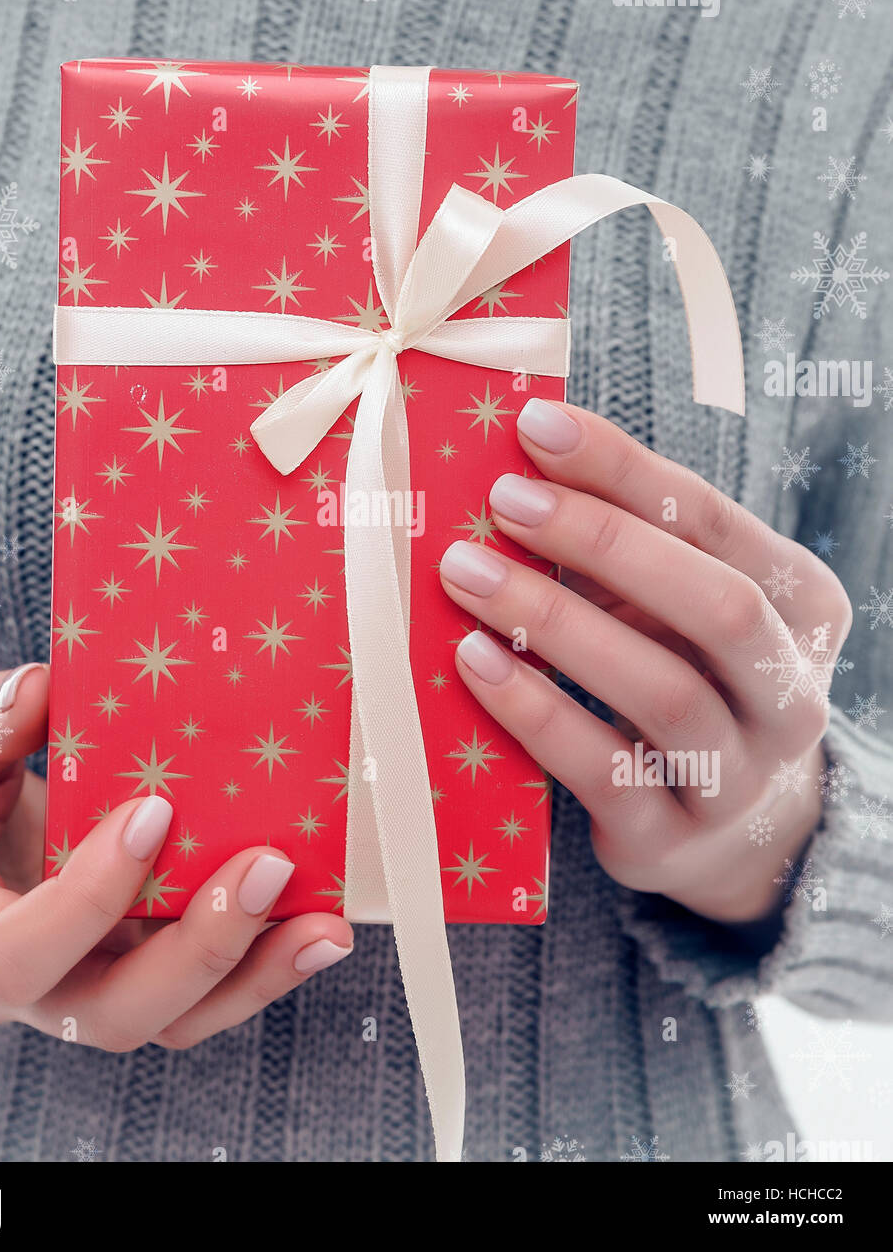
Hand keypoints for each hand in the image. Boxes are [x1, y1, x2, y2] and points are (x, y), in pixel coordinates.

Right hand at [0, 666, 352, 1048]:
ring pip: (171, 1016)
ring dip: (253, 973)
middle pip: (112, 1011)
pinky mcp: (130, 959)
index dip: (87, 900)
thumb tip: (40, 692)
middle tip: (265, 868)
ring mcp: (82, 976)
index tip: (151, 813)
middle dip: (199, 949)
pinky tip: (318, 919)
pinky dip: (261, 961)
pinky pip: (199, 985)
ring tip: (324, 925)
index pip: (14, 954)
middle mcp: (22, 979)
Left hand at [440, 399, 851, 924]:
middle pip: (716, 604)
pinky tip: (475, 662)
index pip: (716, 521)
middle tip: (504, 501)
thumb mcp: (678, 605)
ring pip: (664, 691)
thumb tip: (521, 464)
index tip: (537, 427)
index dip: (625, 470)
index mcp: (802, 607)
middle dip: (604, 540)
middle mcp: (791, 693)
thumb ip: (626, 542)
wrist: (730, 834)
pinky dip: (536, 711)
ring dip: (556, 622)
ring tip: (466, 573)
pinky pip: (605, 771)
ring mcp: (739, 777)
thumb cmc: (690, 678)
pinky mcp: (671, 840)